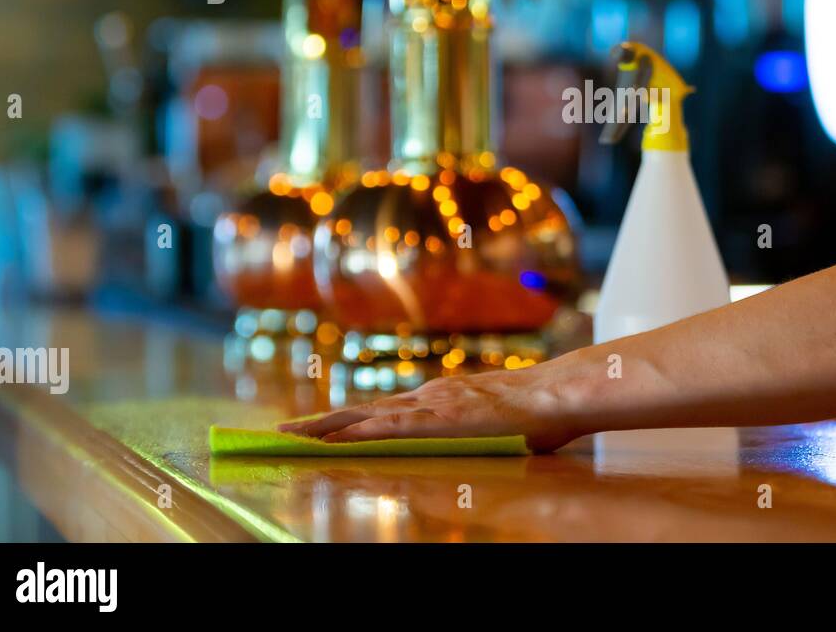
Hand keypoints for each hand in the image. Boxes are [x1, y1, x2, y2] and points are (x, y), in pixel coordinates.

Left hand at [277, 360, 581, 452]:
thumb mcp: (494, 421)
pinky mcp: (433, 421)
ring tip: (288, 437)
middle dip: (320, 421)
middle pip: (361, 409)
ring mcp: (428, 406)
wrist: (553, 394)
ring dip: (323, 427)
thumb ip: (471, 426)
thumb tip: (466, 439)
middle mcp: (426, 397)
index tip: (319, 426)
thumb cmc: (535, 413)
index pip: (383, 409)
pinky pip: (383, 430)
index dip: (348, 418)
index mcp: (440, 397)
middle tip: (282, 432)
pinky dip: (351, 435)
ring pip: (363, 416)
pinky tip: (327, 442)